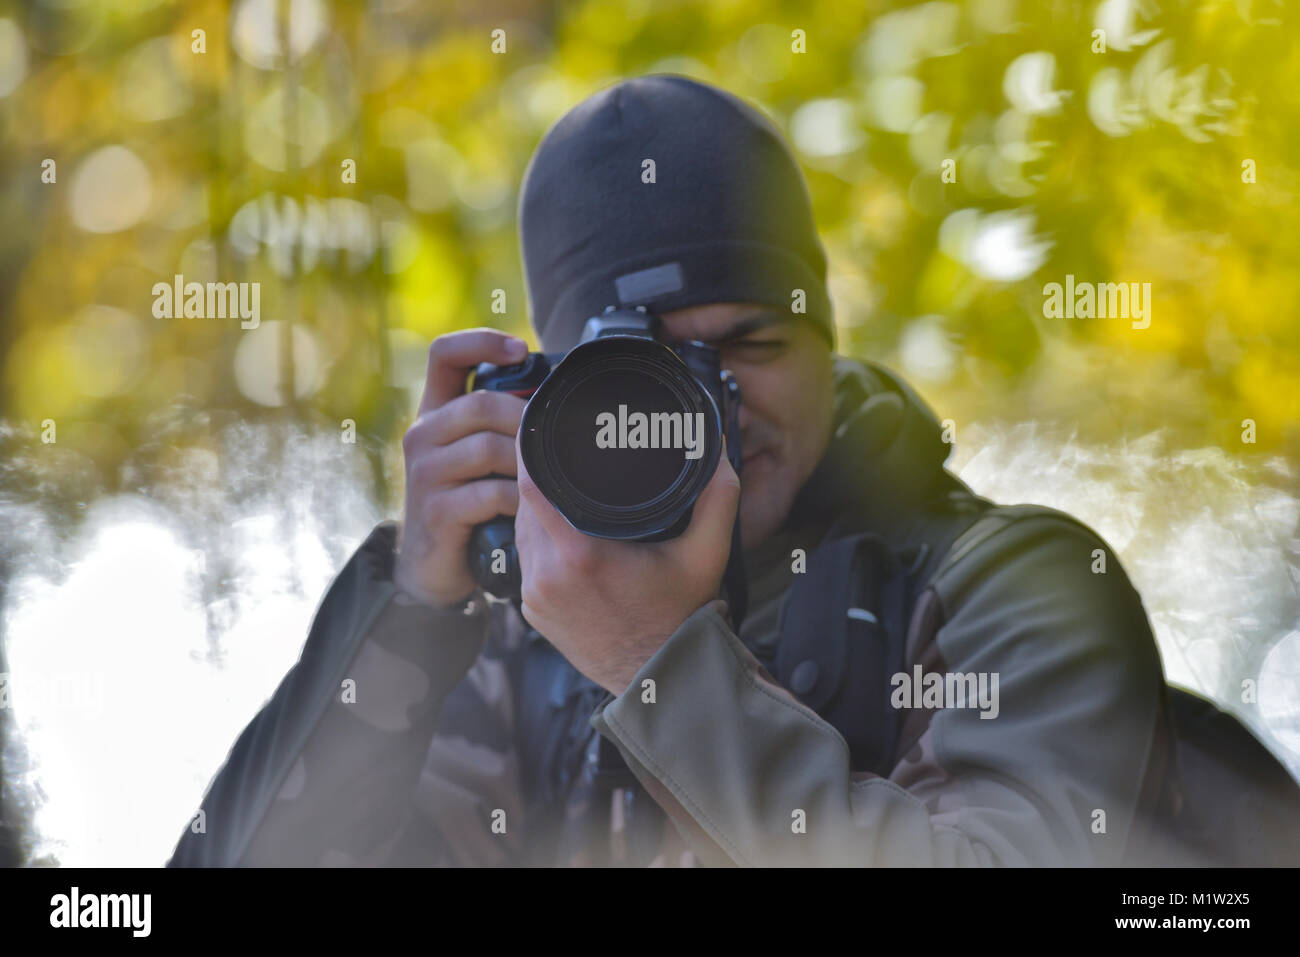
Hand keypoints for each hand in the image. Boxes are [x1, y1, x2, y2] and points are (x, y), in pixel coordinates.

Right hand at [394, 329, 529, 606]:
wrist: (434, 568)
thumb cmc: (471, 504)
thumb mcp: (481, 457)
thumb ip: (504, 425)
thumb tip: (558, 396)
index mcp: (435, 411)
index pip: (445, 354)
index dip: (482, 342)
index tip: (522, 350)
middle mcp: (422, 433)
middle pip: (482, 403)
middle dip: (526, 420)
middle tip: (554, 441)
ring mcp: (424, 471)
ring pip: (489, 447)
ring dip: (526, 465)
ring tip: (545, 480)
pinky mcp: (435, 509)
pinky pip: (489, 493)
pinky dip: (518, 501)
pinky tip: (529, 511)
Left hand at [513, 434, 740, 695]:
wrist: (661, 680)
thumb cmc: (682, 616)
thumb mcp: (707, 554)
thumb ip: (717, 497)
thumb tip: (719, 446)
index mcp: (580, 555)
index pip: (530, 485)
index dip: (530, 451)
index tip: (540, 429)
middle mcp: (547, 576)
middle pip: (524, 505)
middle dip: (539, 478)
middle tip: (560, 455)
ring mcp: (534, 597)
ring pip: (522, 533)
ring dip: (536, 511)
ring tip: (563, 490)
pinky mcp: (531, 612)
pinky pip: (527, 562)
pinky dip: (539, 544)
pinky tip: (561, 534)